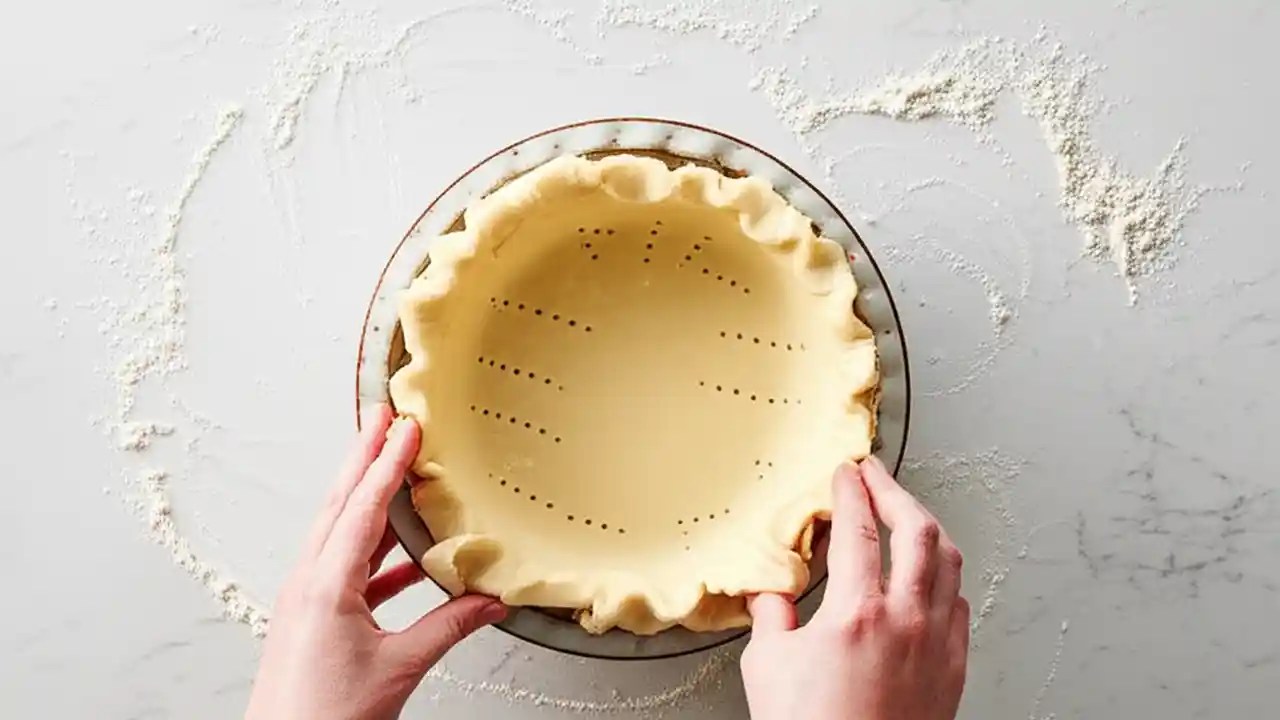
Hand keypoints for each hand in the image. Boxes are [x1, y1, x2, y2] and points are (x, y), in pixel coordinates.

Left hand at [245, 405, 506, 719]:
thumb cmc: (323, 717)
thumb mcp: (399, 668)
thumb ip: (448, 627)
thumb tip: (488, 601)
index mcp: (326, 587)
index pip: (363, 508)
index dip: (387, 463)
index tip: (405, 428)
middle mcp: (308, 584)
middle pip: (340, 504)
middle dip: (363, 457)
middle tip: (383, 419)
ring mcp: (306, 599)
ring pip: (339, 531)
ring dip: (366, 496)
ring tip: (393, 467)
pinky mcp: (311, 617)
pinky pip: (345, 565)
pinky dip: (374, 548)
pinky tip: (403, 552)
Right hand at [741, 456, 968, 719]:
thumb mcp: (767, 667)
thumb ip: (771, 616)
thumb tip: (770, 593)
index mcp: (857, 611)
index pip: (858, 527)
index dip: (851, 490)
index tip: (846, 472)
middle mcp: (906, 619)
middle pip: (915, 530)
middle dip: (895, 492)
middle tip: (876, 475)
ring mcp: (936, 643)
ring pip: (948, 562)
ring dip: (927, 528)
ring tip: (908, 515)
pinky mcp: (953, 669)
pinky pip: (959, 606)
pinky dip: (944, 578)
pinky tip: (930, 578)